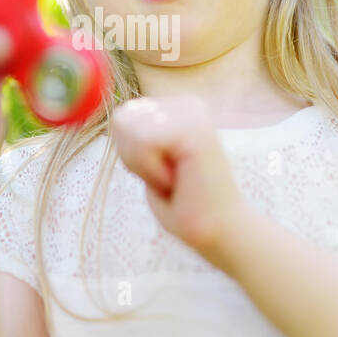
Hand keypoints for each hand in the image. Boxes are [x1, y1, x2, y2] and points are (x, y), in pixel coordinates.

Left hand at [110, 95, 249, 267]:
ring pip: (129, 128)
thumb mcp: (147, 163)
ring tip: (175, 179)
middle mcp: (187, 104)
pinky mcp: (196, 128)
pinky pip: (144, 142)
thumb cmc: (183, 206)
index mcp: (177, 109)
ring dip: (144, 166)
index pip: (121, 118)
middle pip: (121, 119)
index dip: (130, 155)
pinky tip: (179, 180)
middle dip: (134, 158)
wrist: (219, 232)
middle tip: (169, 178)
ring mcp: (193, 112)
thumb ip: (134, 134)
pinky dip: (152, 170)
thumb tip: (119, 115)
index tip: (163, 173)